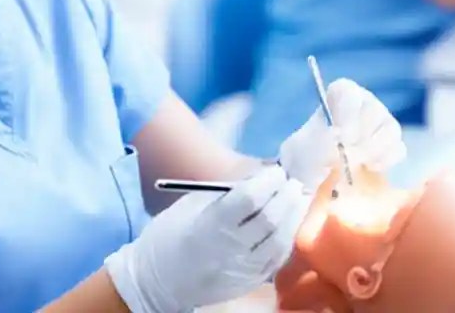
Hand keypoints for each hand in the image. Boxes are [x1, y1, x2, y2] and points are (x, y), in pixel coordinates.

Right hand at [105, 165, 307, 312]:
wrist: (158, 281)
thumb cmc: (169, 235)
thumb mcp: (189, 205)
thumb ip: (224, 192)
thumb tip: (259, 177)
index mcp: (209, 224)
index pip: (249, 198)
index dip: (268, 181)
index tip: (276, 171)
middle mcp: (229, 248)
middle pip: (270, 217)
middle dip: (285, 195)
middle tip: (291, 182)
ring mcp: (242, 269)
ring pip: (280, 239)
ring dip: (293, 215)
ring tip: (297, 198)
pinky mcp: (249, 282)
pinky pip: (277, 259)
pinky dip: (287, 237)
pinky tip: (290, 223)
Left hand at [278, 78, 405, 191]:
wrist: (317, 176)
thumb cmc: (309, 155)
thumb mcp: (307, 148)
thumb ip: (320, 140)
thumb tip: (338, 136)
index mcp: (339, 96)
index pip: (349, 91)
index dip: (347, 112)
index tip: (340, 136)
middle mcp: (364, 103)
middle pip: (374, 110)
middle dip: (360, 136)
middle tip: (346, 153)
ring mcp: (382, 122)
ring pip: (390, 129)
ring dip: (372, 150)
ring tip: (354, 162)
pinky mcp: (393, 144)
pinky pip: (398, 148)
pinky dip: (385, 160)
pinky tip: (369, 167)